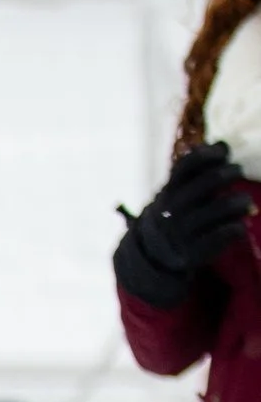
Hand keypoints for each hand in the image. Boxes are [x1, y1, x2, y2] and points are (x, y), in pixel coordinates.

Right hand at [116, 142, 248, 303]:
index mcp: (169, 191)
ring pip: (224, 207)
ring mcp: (183, 231)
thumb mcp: (177, 191)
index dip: (211, 153)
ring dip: (242, 201)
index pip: (189, 164)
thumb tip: (224, 144)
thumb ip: (197, 170)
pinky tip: (239, 225)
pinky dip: (238, 227)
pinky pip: (227, 234)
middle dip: (232, 172)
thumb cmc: (177, 214)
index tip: (224, 152)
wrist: (155, 257)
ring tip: (246, 202)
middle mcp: (174, 209)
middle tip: (238, 172)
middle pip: (211, 180)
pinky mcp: (194, 252)